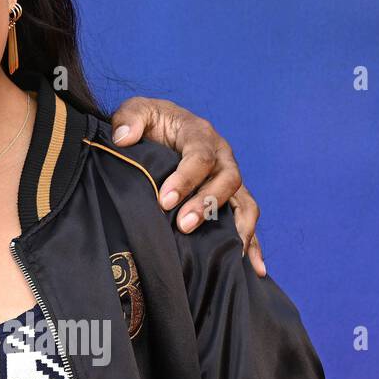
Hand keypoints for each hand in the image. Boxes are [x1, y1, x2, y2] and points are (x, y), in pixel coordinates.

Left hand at [110, 97, 266, 276]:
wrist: (160, 128)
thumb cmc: (149, 121)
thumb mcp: (136, 110)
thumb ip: (128, 119)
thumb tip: (124, 138)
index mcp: (199, 134)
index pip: (200, 156)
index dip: (186, 179)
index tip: (164, 200)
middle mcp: (222, 156)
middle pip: (227, 180)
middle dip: (207, 204)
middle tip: (183, 225)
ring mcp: (229, 178)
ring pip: (244, 202)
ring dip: (237, 228)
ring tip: (227, 253)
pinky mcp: (230, 198)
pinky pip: (247, 220)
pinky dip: (254, 244)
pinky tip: (255, 268)